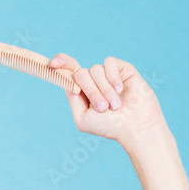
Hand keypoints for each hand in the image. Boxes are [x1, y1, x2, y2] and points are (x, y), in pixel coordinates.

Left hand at [48, 53, 166, 146]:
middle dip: (91, 91)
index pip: (69, 72)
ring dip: (104, 90)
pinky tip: (120, 90)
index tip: (53, 64)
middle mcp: (93, 81)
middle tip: (103, 108)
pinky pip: (109, 63)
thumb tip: (69, 80)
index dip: (60, 63)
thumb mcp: (83, 118)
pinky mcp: (121, 68)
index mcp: (82, 92)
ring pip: (95, 70)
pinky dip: (112, 78)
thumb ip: (72, 98)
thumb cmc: (109, 126)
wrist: (135, 126)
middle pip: (80, 73)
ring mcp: (107, 74)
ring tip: (115, 105)